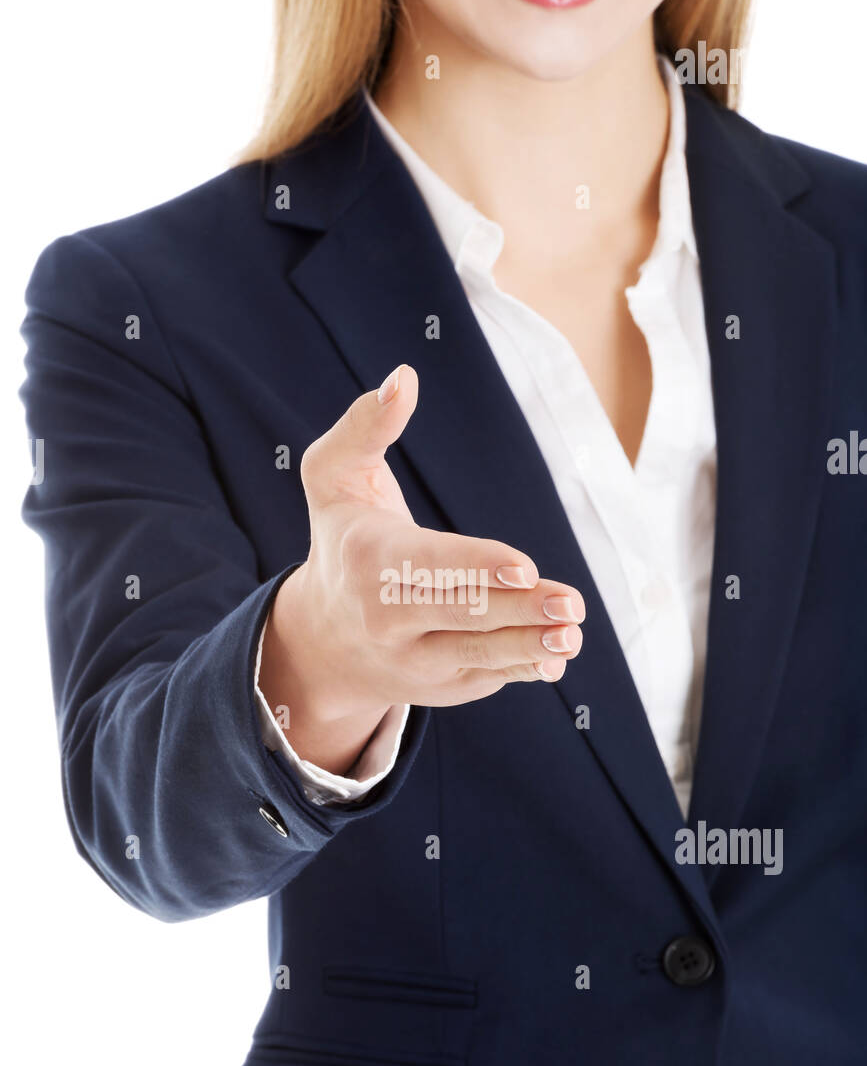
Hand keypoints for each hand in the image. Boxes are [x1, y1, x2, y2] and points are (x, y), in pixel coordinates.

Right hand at [259, 365, 584, 771]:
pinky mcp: (442, 688)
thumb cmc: (342, 540)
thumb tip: (403, 377)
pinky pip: (487, 678)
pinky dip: (524, 668)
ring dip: (530, 648)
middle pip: (461, 616)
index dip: (477, 567)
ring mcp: (415, 661)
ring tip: (571, 635)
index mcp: (366, 563)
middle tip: (569, 602)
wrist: (321, 639)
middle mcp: (387, 620)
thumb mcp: (333, 478)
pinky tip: (556, 655)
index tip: (523, 566)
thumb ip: (364, 428)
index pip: (427, 568)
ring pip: (479, 657)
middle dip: (517, 611)